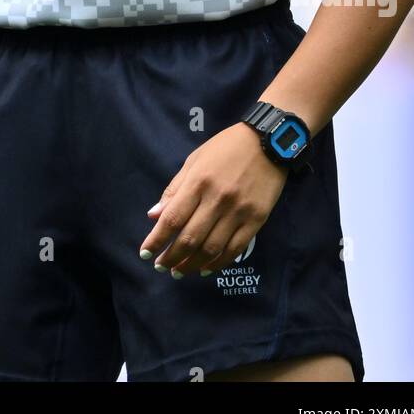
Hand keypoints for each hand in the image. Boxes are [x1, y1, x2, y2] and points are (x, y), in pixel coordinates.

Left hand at [140, 123, 288, 276]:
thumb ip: (174, 189)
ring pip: (211, 249)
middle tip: (161, 267)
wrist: (269, 142)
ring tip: (179, 271)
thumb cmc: (226, 148)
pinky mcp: (256, 220)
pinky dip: (218, 264)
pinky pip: (234, 250)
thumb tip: (154, 216)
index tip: (145, 253)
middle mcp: (217, 199)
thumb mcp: (195, 160)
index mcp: (199, 182)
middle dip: (171, 257)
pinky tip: (205, 269)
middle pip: (190, 238)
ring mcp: (239, 212)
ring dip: (192, 265)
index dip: (157, 240)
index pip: (172, 219)